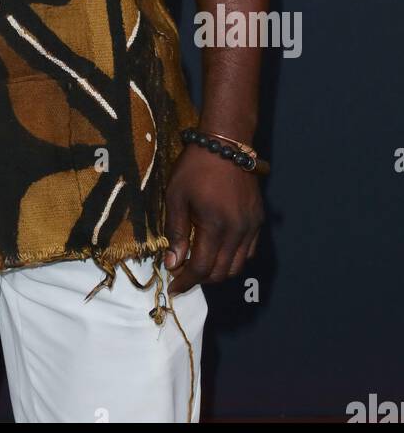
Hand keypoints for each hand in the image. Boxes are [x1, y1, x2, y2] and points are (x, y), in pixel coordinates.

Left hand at [163, 145, 263, 296]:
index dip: (187, 281)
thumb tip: (173, 263)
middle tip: (183, 275)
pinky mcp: (258, 220)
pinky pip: (248, 251)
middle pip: (222, 272)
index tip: (174, 288)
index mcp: (215, 225)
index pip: (202, 267)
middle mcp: (238, 230)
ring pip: (237, 265)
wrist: (225, 143)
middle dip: (201, 278)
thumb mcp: (176, 196)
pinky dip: (233, 258)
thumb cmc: (195, 167)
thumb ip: (176, 231)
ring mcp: (252, 226)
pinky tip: (218, 251)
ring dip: (218, 271)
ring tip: (199, 264)